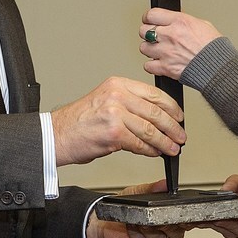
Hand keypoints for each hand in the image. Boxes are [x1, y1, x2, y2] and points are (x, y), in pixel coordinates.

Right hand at [51, 77, 185, 165]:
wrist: (57, 135)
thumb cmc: (80, 121)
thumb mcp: (106, 100)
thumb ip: (129, 103)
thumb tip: (156, 116)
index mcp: (117, 84)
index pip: (154, 93)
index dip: (171, 107)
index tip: (179, 117)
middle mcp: (117, 95)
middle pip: (156, 111)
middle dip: (172, 126)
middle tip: (180, 136)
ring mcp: (115, 113)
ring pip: (150, 129)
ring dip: (165, 141)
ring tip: (172, 148)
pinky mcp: (114, 133)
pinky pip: (139, 144)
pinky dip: (150, 151)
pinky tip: (154, 153)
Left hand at [86, 179, 186, 237]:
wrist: (105, 223)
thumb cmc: (124, 208)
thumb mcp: (139, 192)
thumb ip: (154, 188)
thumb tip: (165, 183)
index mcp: (173, 216)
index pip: (188, 218)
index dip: (186, 216)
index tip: (178, 211)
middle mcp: (170, 232)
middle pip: (175, 230)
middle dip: (161, 221)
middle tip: (152, 214)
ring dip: (147, 228)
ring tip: (137, 220)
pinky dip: (137, 235)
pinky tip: (132, 228)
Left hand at [139, 8, 222, 79]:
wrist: (219, 67)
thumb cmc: (215, 48)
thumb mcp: (202, 25)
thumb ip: (183, 22)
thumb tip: (175, 22)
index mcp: (179, 21)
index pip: (151, 14)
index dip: (149, 18)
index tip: (150, 20)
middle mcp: (170, 35)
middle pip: (143, 30)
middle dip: (148, 33)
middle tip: (154, 36)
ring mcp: (166, 52)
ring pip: (143, 48)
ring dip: (149, 49)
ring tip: (158, 51)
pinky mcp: (165, 68)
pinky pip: (148, 66)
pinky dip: (152, 66)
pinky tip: (159, 63)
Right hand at [190, 175, 237, 237]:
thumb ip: (230, 184)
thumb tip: (221, 191)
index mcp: (223, 213)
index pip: (207, 218)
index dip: (199, 218)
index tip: (192, 216)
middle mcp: (230, 223)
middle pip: (215, 225)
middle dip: (210, 220)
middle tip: (204, 215)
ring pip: (228, 228)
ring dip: (224, 222)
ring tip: (219, 216)